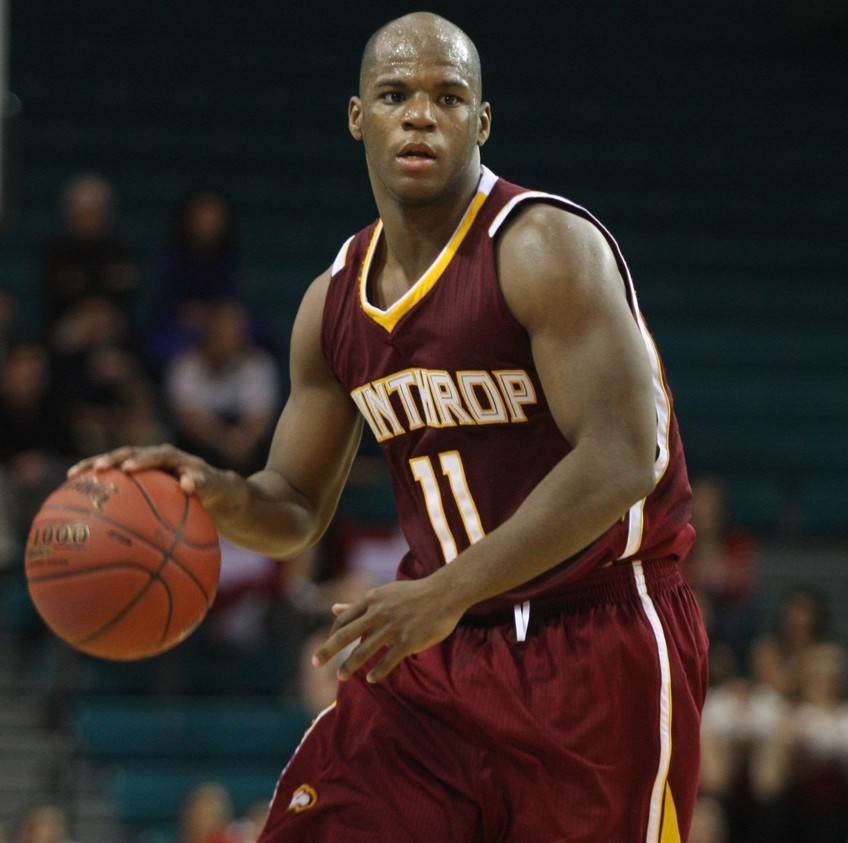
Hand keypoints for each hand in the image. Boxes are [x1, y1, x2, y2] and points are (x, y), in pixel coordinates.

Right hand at [67, 444, 237, 514]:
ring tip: (74, 475)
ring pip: (117, 463)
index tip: (129, 468)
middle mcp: (157, 458)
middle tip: (96, 469)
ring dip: (97, 467)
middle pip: (130, 453)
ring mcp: (145, 468)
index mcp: (175, 458)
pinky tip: (77, 498)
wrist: (217, 493)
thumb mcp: (217, 487)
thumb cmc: (218, 490)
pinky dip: (99, 485)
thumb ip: (204, 483)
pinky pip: (117, 481)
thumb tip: (188, 484)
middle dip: (112, 459)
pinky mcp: (138, 480)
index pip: (157, 454)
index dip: (143, 460)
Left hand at [312, 576, 464, 683]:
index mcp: (372, 599)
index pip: (344, 619)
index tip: (327, 646)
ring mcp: (393, 628)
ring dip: (349, 666)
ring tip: (340, 676)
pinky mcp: (408, 641)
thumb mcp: (384, 594)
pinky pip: (388, 661)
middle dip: (327, 650)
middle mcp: (378, 613)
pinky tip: (371, 678)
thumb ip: (358, 604)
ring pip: (364, 651)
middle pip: (345, 635)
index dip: (332, 634)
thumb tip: (333, 607)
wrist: (445, 593)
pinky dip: (377, 671)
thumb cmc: (413, 594)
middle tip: (315, 663)